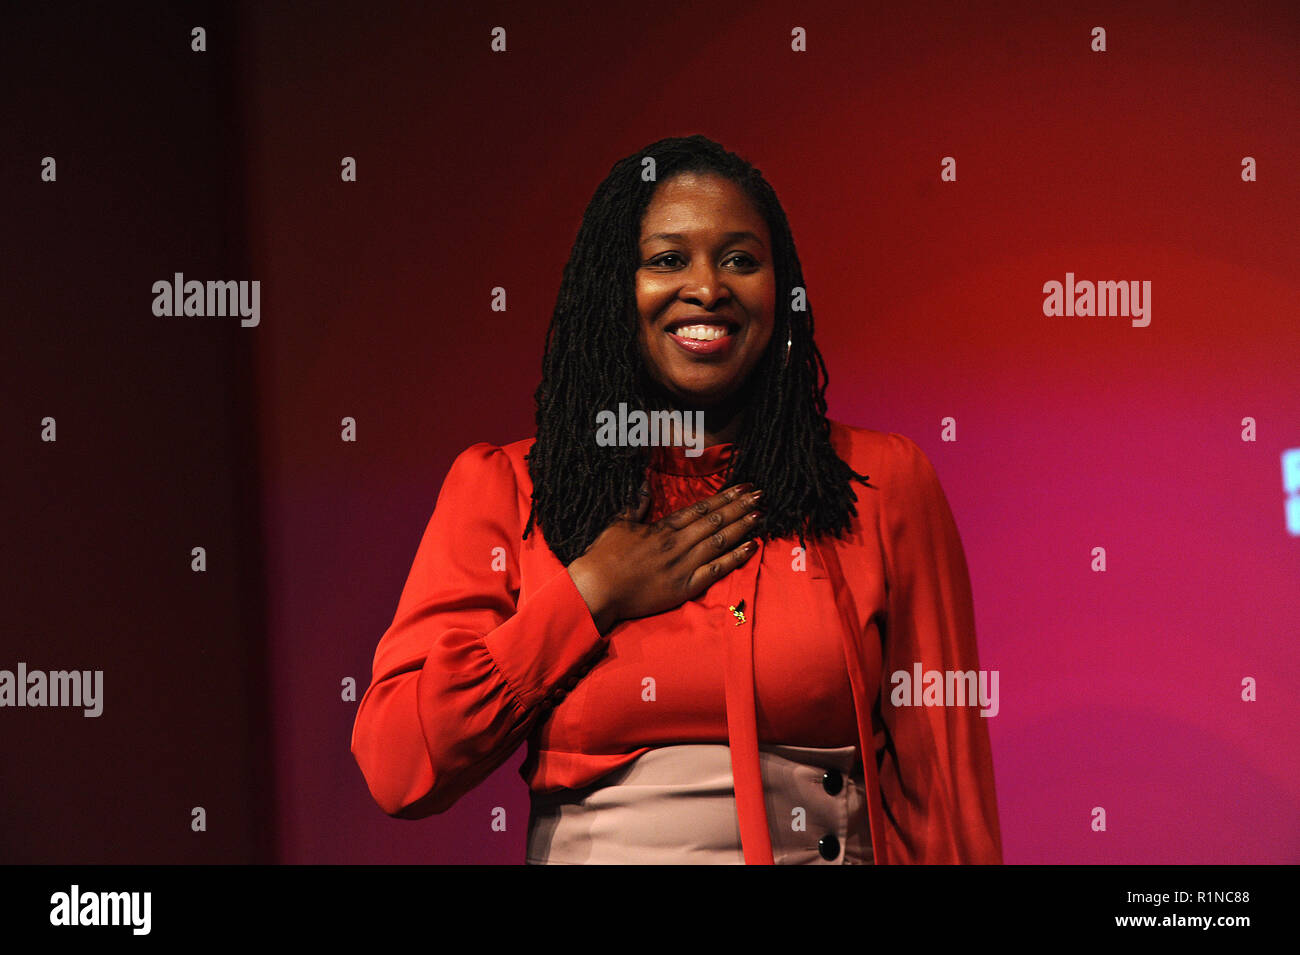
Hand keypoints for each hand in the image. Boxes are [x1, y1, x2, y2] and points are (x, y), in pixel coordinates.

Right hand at [566, 481, 762, 633]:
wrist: (597, 589)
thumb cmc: (604, 557)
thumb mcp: (618, 524)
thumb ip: (635, 505)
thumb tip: (642, 484)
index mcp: (663, 527)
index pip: (701, 508)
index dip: (724, 496)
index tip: (742, 486)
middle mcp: (677, 543)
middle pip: (715, 520)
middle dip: (740, 506)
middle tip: (760, 494)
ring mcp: (683, 565)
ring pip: (719, 541)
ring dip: (742, 527)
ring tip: (761, 515)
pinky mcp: (684, 587)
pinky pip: (715, 570)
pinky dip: (734, 558)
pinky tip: (751, 547)